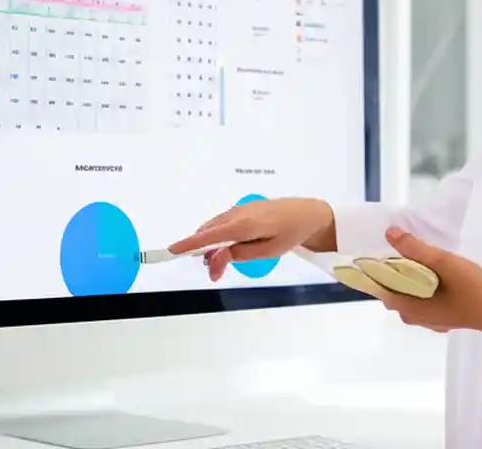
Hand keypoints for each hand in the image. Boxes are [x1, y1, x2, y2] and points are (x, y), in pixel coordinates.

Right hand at [168, 198, 332, 280]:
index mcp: (243, 225)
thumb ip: (240, 254)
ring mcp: (240, 209)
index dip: (190, 244)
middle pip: (209, 232)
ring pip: (216, 227)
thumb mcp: (268, 251)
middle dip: (204, 251)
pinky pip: (224, 222)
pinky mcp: (244, 209)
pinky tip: (229, 246)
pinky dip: (219, 234)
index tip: (173, 250)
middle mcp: (238, 213)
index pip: (209, 235)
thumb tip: (216, 259)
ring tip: (224, 261)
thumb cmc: (291, 233)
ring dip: (212, 243)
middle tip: (216, 272)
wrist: (309, 213)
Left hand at [373, 226, 481, 333]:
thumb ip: (415, 248)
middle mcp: (413, 318)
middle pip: (394, 291)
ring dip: (410, 278)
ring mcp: (427, 321)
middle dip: (395, 271)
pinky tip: (434, 275)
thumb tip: (390, 233)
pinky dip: (421, 286)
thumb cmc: (470, 288)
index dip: (378, 268)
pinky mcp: (440, 318)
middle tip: (405, 249)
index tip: (383, 250)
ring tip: (419, 258)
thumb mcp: (442, 262)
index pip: (380, 287)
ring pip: (409, 295)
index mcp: (408, 308)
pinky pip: (421, 300)